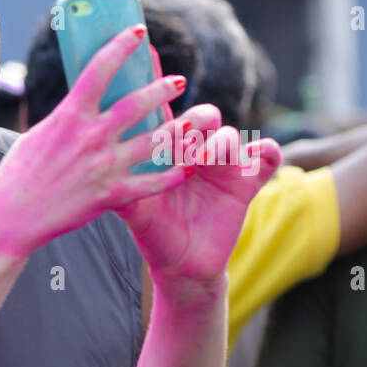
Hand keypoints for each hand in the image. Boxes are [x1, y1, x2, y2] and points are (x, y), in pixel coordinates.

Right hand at [0, 24, 192, 256]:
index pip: (99, 69)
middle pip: (137, 103)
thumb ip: (65, 120)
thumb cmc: (17, 176)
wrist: (9, 218)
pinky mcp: (110, 195)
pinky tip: (188, 167)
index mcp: (68, 117)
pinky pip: (151, 183)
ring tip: (198, 121)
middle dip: (163, 89)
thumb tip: (81, 103)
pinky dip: (173, 175)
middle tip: (179, 81)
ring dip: (181, 128)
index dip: (121, 46)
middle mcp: (90, 137)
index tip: (138, 32)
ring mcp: (102, 166)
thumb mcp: (37, 136)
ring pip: (154, 140)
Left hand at [114, 108, 280, 283]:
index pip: (170, 120)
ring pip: (231, 136)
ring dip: (221, 142)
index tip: (159, 100)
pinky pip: (268, 158)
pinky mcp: (247, 183)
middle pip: (204, 118)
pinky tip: (258, 154)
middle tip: (185, 134)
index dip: (166, 109)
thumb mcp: (136, 213)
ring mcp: (224, 167)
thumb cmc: (154, 235)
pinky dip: (268, 151)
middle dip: (197, 119)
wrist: (182, 266)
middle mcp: (197, 153)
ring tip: (204, 159)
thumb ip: (122, 191)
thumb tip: (99, 174)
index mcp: (169, 153)